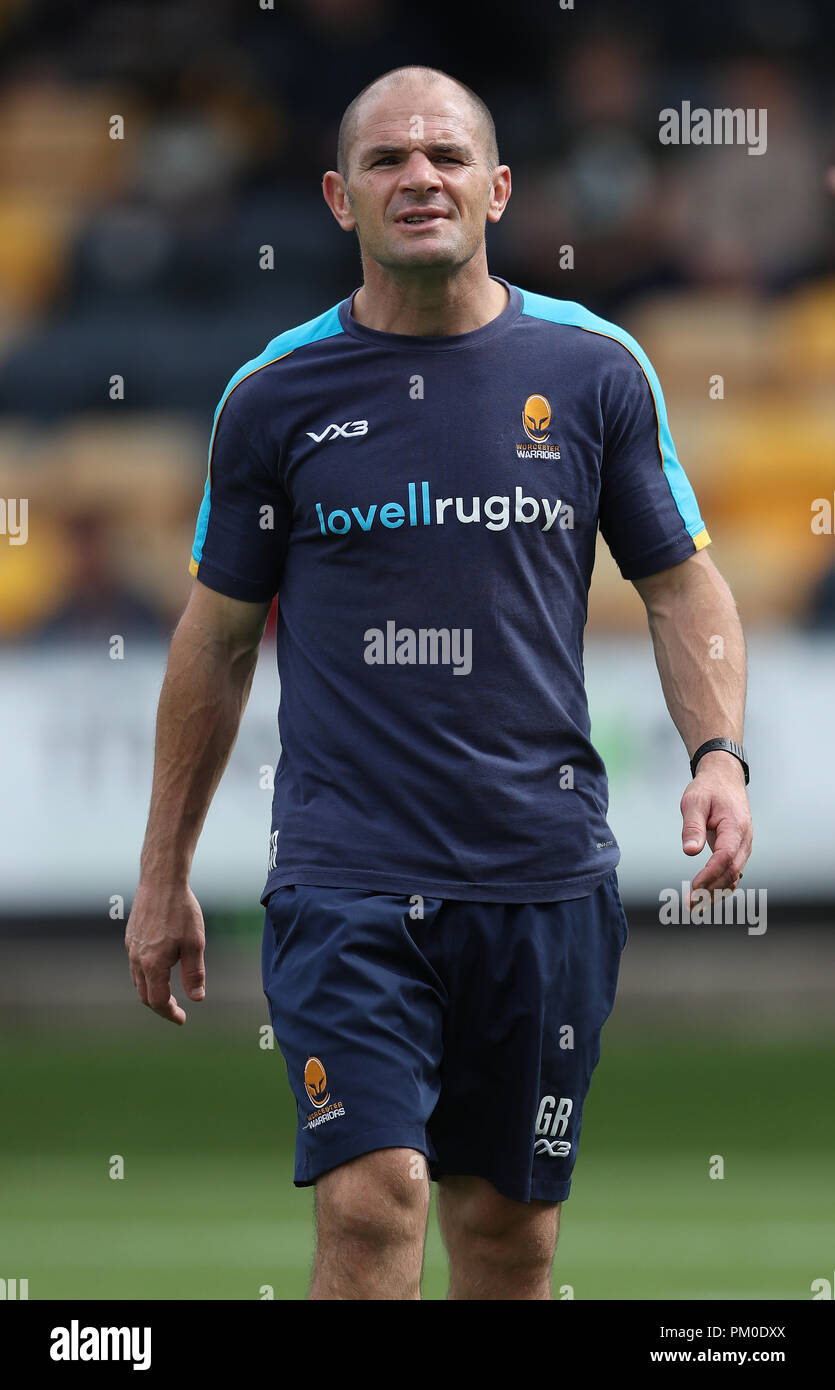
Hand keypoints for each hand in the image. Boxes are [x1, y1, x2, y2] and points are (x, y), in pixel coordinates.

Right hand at [125, 882, 205, 1024]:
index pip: (158, 1001)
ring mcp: (131, 948)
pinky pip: (135, 965)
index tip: (182, 1019)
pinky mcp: (130, 937)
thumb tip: (196, 998)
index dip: (170, 1013)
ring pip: (138, 981)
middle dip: (160, 1006)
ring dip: (152, 991)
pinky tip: (160, 968)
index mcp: (152, 964)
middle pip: (144, 995)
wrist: (161, 882)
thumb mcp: (195, 943)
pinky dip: (146, 975)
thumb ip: (194, 973)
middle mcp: (137, 959)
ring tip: (169, 992)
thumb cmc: (181, 911)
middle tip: (177, 1009)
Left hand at [680, 750, 752, 897]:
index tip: (695, 887)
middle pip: (731, 871)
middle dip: (712, 890)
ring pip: (733, 875)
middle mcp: (744, 839)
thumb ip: (692, 826)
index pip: (726, 856)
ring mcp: (743, 846)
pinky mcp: (736, 849)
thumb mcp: (694, 801)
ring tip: (695, 907)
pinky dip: (720, 886)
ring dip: (716, 892)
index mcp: (735, 826)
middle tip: (691, 904)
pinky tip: (706, 898)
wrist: (724, 778)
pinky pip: (732, 871)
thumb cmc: (708, 789)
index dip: (711, 874)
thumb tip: (689, 851)